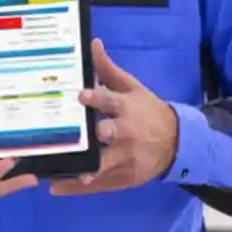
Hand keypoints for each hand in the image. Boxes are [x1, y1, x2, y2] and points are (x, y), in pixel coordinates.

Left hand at [49, 39, 177, 195]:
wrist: (176, 142)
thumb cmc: (147, 111)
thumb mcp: (132, 88)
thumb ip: (109, 70)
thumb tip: (93, 44)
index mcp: (128, 109)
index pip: (112, 102)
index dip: (97, 98)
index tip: (81, 95)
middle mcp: (127, 135)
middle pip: (112, 135)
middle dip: (99, 135)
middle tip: (77, 136)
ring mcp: (126, 159)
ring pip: (103, 165)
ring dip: (86, 168)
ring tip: (60, 170)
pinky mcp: (123, 178)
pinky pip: (98, 185)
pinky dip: (77, 187)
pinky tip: (56, 186)